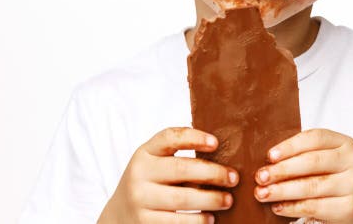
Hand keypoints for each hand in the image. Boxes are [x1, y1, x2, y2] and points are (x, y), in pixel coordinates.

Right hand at [98, 127, 238, 223]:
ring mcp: (140, 199)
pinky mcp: (143, 222)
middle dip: (212, 173)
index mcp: (144, 152)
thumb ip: (179, 158)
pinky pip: (175, 222)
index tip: (216, 143)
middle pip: (181, 169)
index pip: (169, 137)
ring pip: (182, 198)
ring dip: (210, 199)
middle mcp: (139, 173)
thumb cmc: (149, 184)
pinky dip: (197, 221)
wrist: (119, 215)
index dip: (194, 137)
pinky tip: (210, 219)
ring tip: (228, 200)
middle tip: (234, 178)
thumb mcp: (155, 164)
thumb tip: (223, 160)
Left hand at [252, 128, 352, 223]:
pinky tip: (278, 207)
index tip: (269, 155)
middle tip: (260, 177)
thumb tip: (268, 160)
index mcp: (345, 143)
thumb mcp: (328, 160)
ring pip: (311, 186)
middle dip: (282, 170)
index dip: (290, 146)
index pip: (315, 138)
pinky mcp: (349, 207)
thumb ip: (305, 154)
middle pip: (312, 162)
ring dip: (282, 190)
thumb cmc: (336, 179)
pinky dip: (292, 207)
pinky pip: (314, 207)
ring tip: (263, 193)